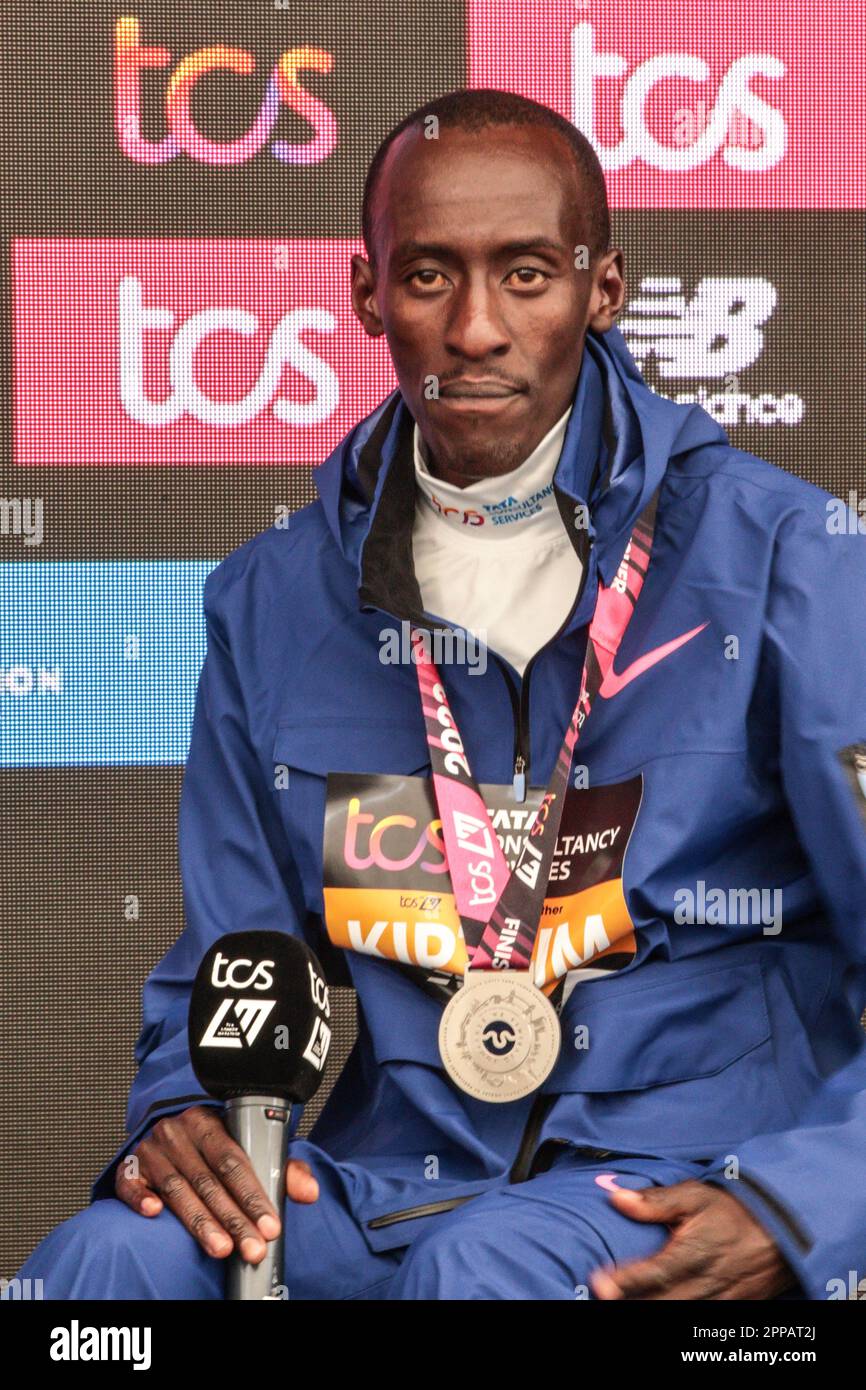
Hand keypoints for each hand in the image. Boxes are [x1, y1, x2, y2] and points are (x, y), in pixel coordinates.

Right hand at [114, 1105, 318, 1261]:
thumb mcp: (249, 1148)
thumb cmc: (213, 1145)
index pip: (233, 1161)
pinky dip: (141, 1197)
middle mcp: (178, 1133)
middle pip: (209, 1181)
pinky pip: (131, 1183)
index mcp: (208, 1122)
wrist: (169, 1132)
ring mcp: (151, 1150)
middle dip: (234, 1219)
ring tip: (222, 1248)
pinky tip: (154, 1213)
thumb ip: (282, 1168)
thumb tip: (310, 1191)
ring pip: (177, 1189)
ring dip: (200, 1222)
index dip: (253, 1195)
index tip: (270, 1226)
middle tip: (252, 1247)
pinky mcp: (129, 1168)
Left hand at [588, 1179, 796, 1299]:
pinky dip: (677, 1317)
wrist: (782, 1229)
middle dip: (630, 1303)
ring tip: (622, 1306)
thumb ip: (655, 1201)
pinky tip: (657, 1307)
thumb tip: (616, 1197)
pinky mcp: (731, 1308)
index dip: (624, 1281)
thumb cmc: (733, 1209)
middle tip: (602, 1299)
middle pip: (663, 1302)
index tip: (598, 1282)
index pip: (654, 1272)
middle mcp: (707, 1281)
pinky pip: (701, 1321)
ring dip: (650, 1310)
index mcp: (696, 1251)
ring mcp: (720, 1299)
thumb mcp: (695, 1196)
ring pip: (680, 1314)